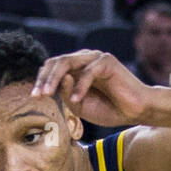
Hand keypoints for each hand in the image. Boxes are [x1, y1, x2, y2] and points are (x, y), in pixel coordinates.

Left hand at [32, 50, 152, 129]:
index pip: (53, 67)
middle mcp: (84, 59)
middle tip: (38, 95)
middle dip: (44, 79)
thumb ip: (67, 94)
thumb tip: (59, 79)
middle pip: (56, 62)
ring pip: (67, 62)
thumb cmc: (110, 109)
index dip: (42, 80)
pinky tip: (76, 100)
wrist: (136, 111)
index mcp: (76, 69)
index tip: (34, 97)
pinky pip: (88, 72)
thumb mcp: (81, 106)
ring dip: (55, 78)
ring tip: (48, 94)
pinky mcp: (107, 62)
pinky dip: (80, 86)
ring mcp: (95, 58)